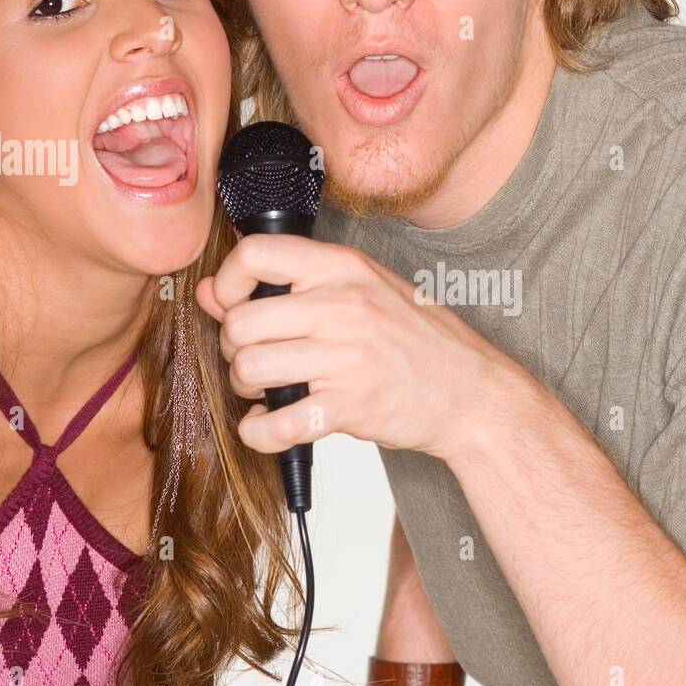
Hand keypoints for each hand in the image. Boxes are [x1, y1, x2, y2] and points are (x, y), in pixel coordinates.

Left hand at [194, 233, 526, 460]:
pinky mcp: (350, 407)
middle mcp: (344, 306)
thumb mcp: (363, 291)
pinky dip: (260, 433)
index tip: (235, 305)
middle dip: (235, 349)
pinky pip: (275, 424)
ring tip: (269, 391)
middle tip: (257, 360)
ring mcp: (347, 357)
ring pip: (249, 369)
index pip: (256, 252)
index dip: (230, 282)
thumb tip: (212, 293)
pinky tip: (270, 426)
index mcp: (345, 268)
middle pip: (241, 322)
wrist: (472, 392)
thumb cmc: (419, 341)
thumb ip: (292, 288)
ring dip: (246, 388)